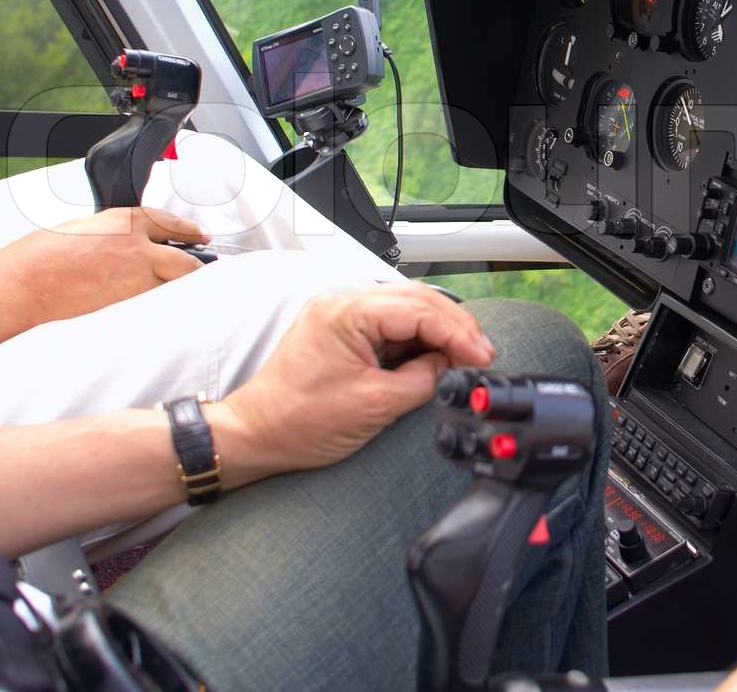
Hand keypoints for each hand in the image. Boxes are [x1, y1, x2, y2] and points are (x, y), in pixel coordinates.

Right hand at [0, 207, 208, 343]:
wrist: (27, 280)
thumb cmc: (46, 253)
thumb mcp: (88, 227)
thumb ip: (117, 234)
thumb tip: (133, 244)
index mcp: (126, 220)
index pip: (171, 223)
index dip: (190, 230)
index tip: (200, 235)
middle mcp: (138, 246)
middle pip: (186, 260)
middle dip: (197, 264)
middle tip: (205, 264)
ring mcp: (136, 277)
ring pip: (174, 284)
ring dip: (179, 285)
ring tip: (182, 288)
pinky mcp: (128, 302)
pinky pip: (155, 301)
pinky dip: (161, 300)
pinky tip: (159, 302)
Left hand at [213, 284, 496, 484]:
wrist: (254, 435)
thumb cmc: (297, 421)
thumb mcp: (375, 405)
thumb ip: (422, 379)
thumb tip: (452, 367)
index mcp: (346, 311)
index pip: (420, 310)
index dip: (458, 333)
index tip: (482, 356)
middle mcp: (342, 301)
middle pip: (418, 300)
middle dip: (455, 327)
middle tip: (481, 355)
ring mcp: (341, 313)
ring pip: (407, 310)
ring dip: (438, 332)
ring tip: (464, 358)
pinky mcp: (342, 330)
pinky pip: (391, 325)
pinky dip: (417, 340)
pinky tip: (434, 358)